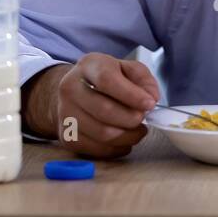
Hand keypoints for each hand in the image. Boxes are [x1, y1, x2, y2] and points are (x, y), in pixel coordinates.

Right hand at [28, 53, 159, 158]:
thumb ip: (143, 80)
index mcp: (88, 66)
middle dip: (132, 118)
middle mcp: (70, 89)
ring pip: (103, 134)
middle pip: (105, 110)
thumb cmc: (106, 80)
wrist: (75, 93)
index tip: (150, 104)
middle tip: (143, 118)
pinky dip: (118, 148)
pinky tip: (124, 139)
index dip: (131, 95)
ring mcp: (65, 114)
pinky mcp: (67, 137)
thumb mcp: (127, 69)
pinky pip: (98, 149)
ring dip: (128, 136)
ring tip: (138, 129)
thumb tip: (152, 98)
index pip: (107, 80)